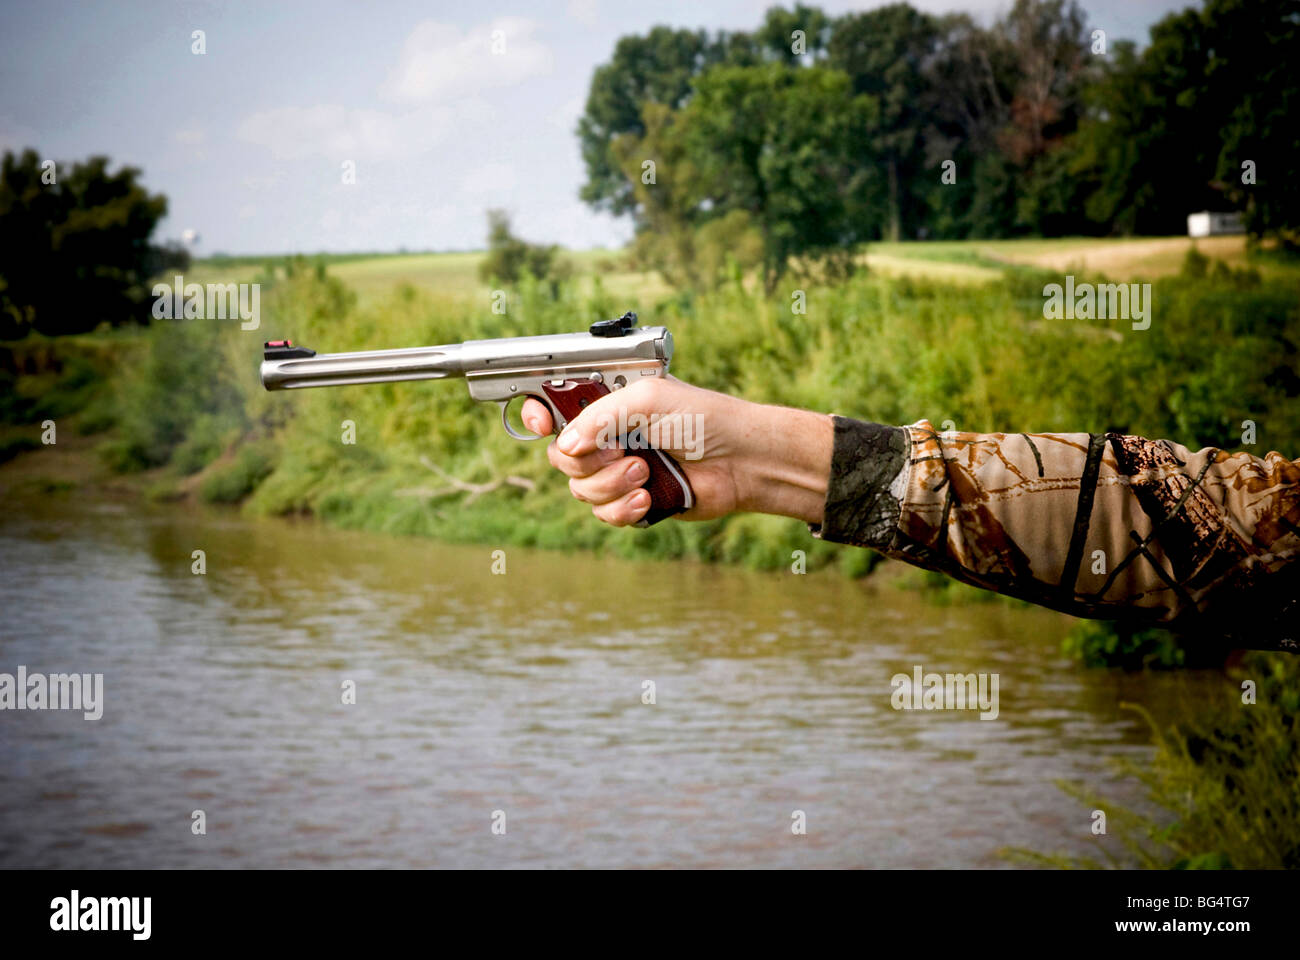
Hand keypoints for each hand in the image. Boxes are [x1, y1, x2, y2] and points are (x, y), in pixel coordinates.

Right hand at [520, 376, 832, 527]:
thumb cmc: (703, 418)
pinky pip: (603, 514)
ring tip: (645, 475)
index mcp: (607, 401)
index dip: (537, 414)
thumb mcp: (647, 400)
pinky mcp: (633, 501)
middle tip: (624, 454)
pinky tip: (648, 499)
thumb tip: (563, 446)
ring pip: (579, 489)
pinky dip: (622, 509)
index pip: (554, 405)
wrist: (742, 462)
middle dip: (587, 461)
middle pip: (560, 456)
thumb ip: (598, 417)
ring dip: (610, 486)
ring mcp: (619, 470)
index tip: (541, 423)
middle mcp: (608, 436)